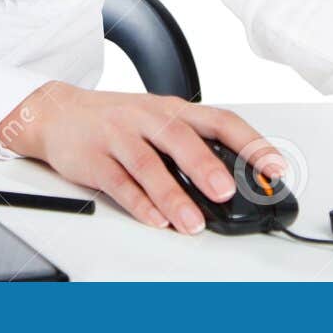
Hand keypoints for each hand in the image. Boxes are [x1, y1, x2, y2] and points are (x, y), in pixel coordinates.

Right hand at [0, 82, 286, 233]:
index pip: (220, 120)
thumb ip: (191, 146)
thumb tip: (234, 182)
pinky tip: (154, 219)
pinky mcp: (93, 158)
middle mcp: (147, 118)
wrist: (56, 112)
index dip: (250, 142)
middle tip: (225, 192)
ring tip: (192, 223)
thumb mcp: (157, 121)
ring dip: (172, 195)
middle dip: (205, 166)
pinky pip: (118, 182)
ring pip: (148, 164)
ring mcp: (118, 136)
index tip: (275, 167)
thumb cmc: (117, 120)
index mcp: (173, 109)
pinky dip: (137, 203)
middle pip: (181, 138)